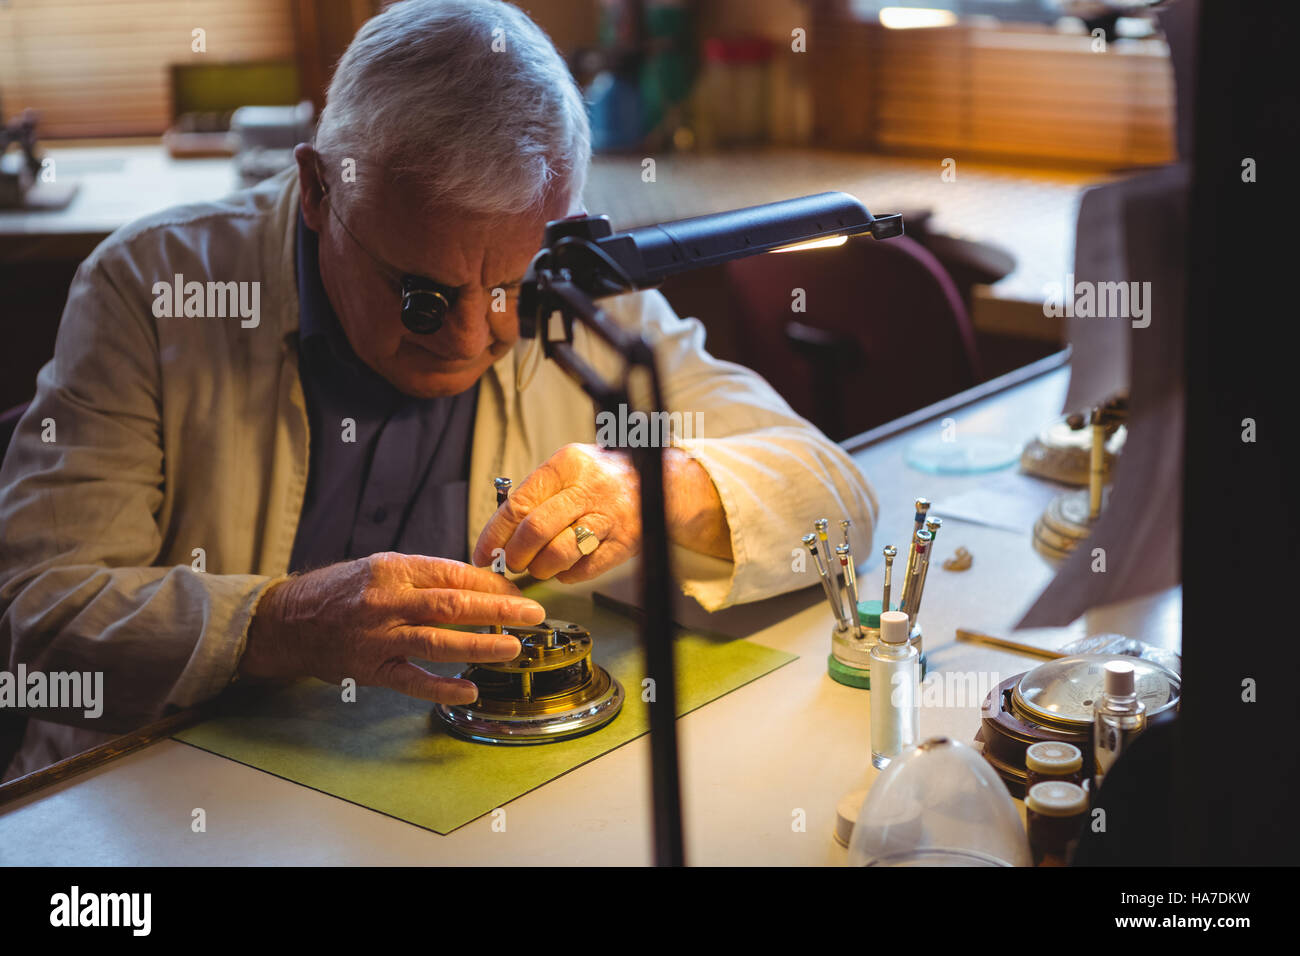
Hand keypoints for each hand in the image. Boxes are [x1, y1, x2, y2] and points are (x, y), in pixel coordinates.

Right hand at [240, 552, 545, 703]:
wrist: (289, 621)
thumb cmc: (342, 592)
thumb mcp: (383, 569)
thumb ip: (427, 577)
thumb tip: (481, 585)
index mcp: (393, 569)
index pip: (454, 574)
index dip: (492, 585)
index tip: (519, 593)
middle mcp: (386, 600)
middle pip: (453, 604)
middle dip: (499, 611)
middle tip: (532, 615)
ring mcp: (378, 636)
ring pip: (438, 640)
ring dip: (480, 645)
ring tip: (512, 648)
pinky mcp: (371, 668)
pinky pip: (413, 680)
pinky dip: (443, 687)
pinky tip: (470, 689)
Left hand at [471, 443, 732, 582]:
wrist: (658, 482)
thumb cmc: (600, 478)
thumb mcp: (568, 469)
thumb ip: (535, 495)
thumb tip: (498, 532)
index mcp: (567, 465)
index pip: (519, 503)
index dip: (496, 533)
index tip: (484, 552)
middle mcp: (589, 488)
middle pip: (537, 529)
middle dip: (516, 555)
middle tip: (511, 563)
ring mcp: (609, 516)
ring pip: (561, 552)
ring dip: (541, 568)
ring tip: (539, 567)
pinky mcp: (625, 542)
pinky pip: (586, 568)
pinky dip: (568, 575)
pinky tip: (565, 569)